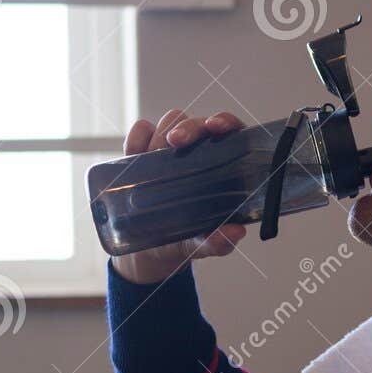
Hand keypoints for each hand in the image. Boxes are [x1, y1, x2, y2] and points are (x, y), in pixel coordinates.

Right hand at [113, 109, 248, 283]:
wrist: (150, 252)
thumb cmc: (186, 241)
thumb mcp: (203, 244)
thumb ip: (219, 241)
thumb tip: (236, 233)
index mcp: (223, 167)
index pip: (231, 132)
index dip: (226, 121)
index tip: (215, 127)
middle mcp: (199, 152)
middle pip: (199, 123)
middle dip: (188, 126)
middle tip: (175, 141)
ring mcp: (170, 150)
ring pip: (171, 121)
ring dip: (162, 132)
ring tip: (153, 157)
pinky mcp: (143, 153)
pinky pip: (140, 132)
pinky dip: (137, 137)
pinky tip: (135, 152)